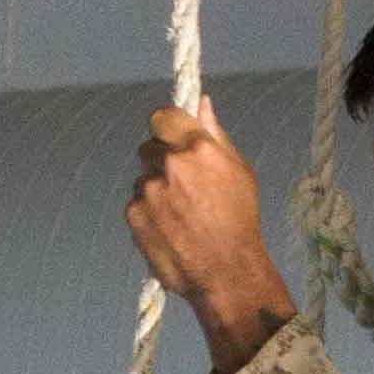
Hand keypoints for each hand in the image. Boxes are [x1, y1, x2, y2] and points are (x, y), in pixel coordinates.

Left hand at [126, 102, 293, 373]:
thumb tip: (202, 101)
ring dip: (155, 188)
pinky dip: (148, 211)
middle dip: (161, 160)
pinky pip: (136, 202)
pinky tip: (169, 227)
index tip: (173, 139)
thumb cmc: (239, 219)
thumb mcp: (239, 170)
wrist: (225, 271)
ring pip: (143, 177)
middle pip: (149, 147)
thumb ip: (214, 133)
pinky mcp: (133, 214)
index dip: (166, 127)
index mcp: (196, 147)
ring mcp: (147, 190)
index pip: (162, 116)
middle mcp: (168, 164)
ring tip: (180, 214)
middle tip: (183, 186)